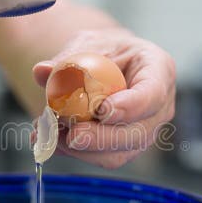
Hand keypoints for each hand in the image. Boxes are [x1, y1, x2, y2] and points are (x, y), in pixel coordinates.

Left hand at [32, 29, 175, 168]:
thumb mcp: (88, 44)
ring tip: (53, 134)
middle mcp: (159, 106)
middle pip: (138, 132)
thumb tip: (43, 71)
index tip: (102, 110)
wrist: (106, 65)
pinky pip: (103, 158)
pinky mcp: (125, 147)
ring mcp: (145, 131)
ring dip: (83, 149)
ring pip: (120, 153)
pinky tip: (52, 140)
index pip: (152, 94)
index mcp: (158, 71)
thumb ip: (67, 59)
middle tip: (71, 134)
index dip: (131, 106)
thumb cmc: (104, 51)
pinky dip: (75, 152)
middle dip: (102, 138)